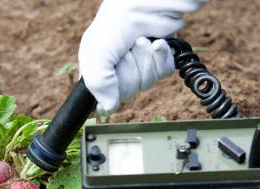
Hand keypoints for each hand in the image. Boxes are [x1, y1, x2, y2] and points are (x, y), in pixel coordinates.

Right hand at [78, 0, 209, 114]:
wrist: (142, 3)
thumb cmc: (113, 24)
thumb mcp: (96, 54)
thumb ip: (98, 84)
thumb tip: (108, 108)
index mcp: (98, 73)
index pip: (105, 101)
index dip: (110, 91)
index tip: (111, 77)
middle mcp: (119, 73)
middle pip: (128, 94)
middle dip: (129, 71)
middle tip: (125, 53)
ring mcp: (140, 66)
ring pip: (147, 84)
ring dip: (145, 61)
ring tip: (140, 42)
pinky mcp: (160, 59)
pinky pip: (164, 72)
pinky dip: (161, 58)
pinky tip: (157, 44)